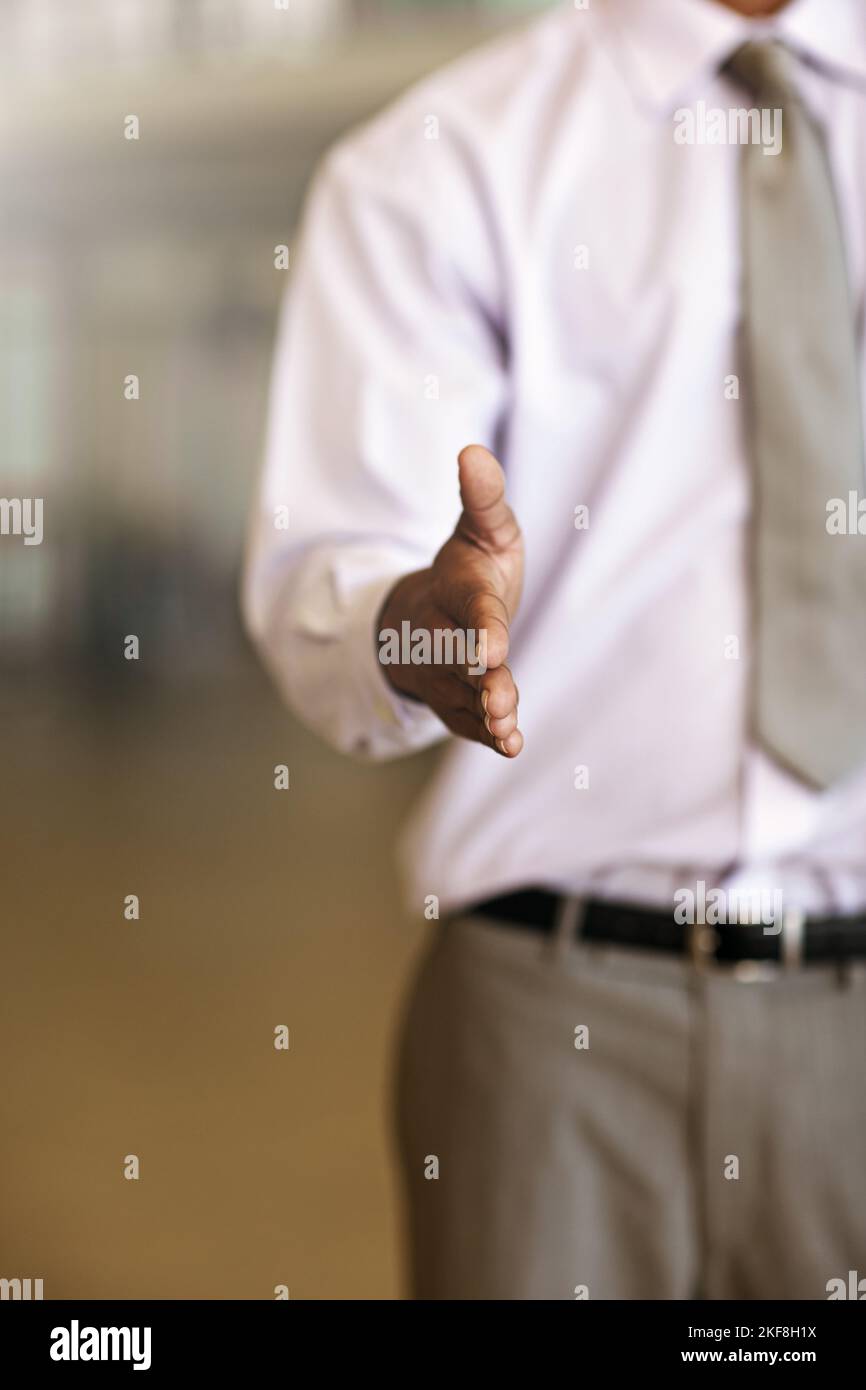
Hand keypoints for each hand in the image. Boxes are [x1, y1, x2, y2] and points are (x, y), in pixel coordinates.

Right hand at [377, 444, 523, 756]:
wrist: (430, 612)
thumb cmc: (471, 567)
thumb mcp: (481, 529)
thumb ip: (483, 498)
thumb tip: (474, 451)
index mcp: (456, 589)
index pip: (471, 609)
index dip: (482, 628)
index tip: (493, 646)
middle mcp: (441, 633)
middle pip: (459, 660)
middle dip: (480, 680)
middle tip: (499, 700)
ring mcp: (442, 671)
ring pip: (461, 696)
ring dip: (485, 712)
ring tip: (506, 727)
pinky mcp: (451, 699)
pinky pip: (463, 721)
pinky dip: (485, 735)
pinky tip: (509, 746)